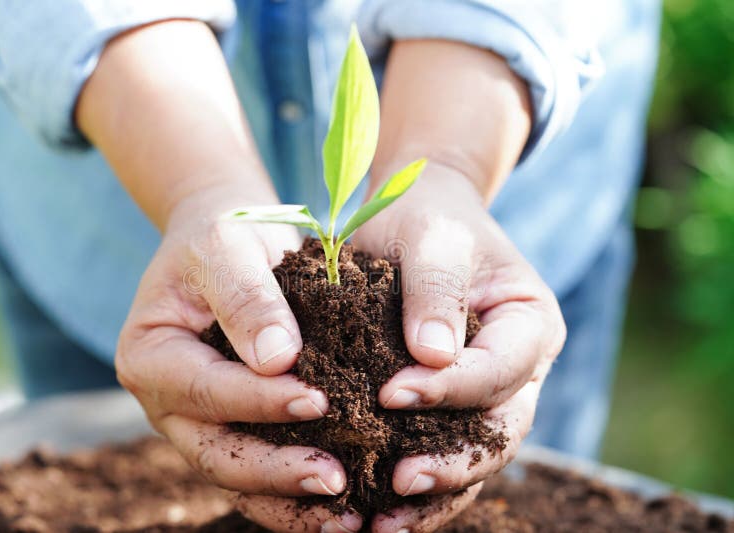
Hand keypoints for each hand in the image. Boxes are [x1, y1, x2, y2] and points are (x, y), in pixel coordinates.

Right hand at [116, 186, 360, 531]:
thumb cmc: (223, 235)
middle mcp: (167, 402)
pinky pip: (260, 472)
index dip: (259, 402)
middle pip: (217, 452)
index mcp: (150, 356)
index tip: (319, 401)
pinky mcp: (234, 429)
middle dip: (275, 472)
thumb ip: (246, 298)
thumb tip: (277, 361)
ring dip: (289, 501)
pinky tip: (345, 506)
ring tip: (347, 515)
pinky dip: (296, 494)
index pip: (205, 390)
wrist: (229, 240)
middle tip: (336, 480)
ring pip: (238, 477)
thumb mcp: (227, 247)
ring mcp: (198, 423)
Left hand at [353, 163, 565, 531]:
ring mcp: (488, 394)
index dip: (452, 389)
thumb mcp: (432, 236)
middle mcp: (520, 369)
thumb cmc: (427, 220)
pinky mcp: (450, 409)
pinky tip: (373, 509)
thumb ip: (436, 288)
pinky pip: (440, 452)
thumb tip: (431, 356)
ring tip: (383, 521)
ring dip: (434, 493)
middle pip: (499, 430)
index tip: (390, 395)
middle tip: (398, 483)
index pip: (500, 369)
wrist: (417, 220)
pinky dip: (416, 486)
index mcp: (530, 323)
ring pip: (472, 455)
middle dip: (451, 462)